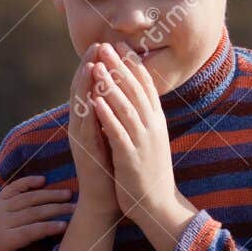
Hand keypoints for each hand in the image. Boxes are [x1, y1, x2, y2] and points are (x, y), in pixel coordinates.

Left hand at [0, 175, 75, 250]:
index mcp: (2, 240)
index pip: (28, 231)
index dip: (47, 228)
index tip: (66, 226)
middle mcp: (1, 221)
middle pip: (32, 212)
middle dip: (55, 209)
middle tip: (77, 208)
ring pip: (25, 198)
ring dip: (47, 194)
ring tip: (68, 194)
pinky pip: (12, 188)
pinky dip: (26, 182)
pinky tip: (42, 180)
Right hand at [69, 45, 118, 215]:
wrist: (105, 198)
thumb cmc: (111, 168)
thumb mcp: (112, 135)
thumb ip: (110, 115)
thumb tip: (117, 94)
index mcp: (90, 120)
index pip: (92, 86)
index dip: (97, 65)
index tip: (106, 45)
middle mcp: (81, 125)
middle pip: (82, 89)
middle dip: (89, 66)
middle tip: (97, 44)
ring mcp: (80, 137)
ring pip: (79, 104)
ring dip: (83, 83)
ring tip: (91, 61)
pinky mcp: (83, 150)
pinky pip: (84, 125)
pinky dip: (86, 108)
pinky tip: (90, 94)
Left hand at [88, 44, 197, 250]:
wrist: (157, 205)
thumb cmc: (149, 172)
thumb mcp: (149, 139)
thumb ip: (142, 118)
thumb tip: (131, 99)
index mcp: (156, 121)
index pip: (145, 85)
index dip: (132, 64)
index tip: (120, 45)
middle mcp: (152, 126)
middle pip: (135, 90)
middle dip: (119, 66)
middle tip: (106, 45)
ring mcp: (143, 141)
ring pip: (126, 106)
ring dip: (111, 85)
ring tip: (97, 65)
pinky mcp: (131, 157)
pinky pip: (117, 131)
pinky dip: (106, 115)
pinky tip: (94, 101)